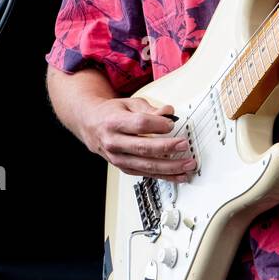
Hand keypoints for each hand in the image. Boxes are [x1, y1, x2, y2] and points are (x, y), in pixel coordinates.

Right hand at [81, 97, 196, 181]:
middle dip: (167, 147)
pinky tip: (178, 175)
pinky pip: (146, 174)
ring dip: (170, 167)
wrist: (91, 125)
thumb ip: (150, 108)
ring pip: (146, 165)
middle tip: (184, 145)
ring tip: (187, 164)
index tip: (172, 124)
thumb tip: (169, 113)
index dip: (158, 124)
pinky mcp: (125, 168)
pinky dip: (164, 176)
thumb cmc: (112, 113)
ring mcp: (118, 158)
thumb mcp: (129, 103)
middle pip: (143, 147)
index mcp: (114, 122)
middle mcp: (114, 142)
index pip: (139, 125)